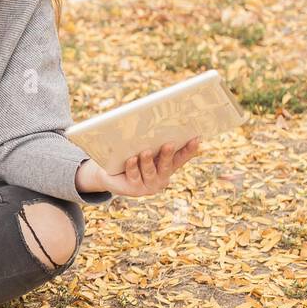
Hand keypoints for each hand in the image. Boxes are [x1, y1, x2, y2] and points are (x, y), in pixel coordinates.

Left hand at [83, 136, 202, 197]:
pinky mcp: (134, 189)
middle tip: (169, 144)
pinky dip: (132, 167)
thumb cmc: (129, 155)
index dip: (189, 150)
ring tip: (145, 152)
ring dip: (148, 161)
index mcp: (167, 166)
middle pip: (167, 165)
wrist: (109, 175)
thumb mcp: (142, 146)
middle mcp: (161, 177)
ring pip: (150, 172)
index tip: (196, 138)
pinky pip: (134, 176)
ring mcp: (148, 185)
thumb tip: (156, 118)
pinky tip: (131, 159)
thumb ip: (151, 139)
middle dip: (168, 154)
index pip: (181, 158)